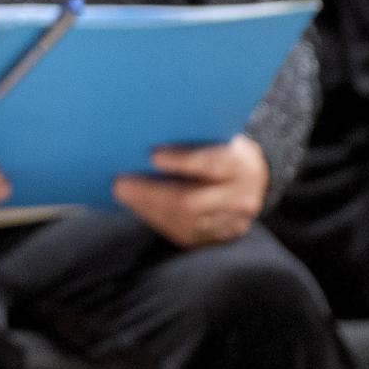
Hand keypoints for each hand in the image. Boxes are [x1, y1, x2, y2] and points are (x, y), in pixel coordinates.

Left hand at [113, 133, 267, 248]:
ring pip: (183, 221)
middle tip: (120, 184)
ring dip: (147, 208)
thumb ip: (190, 135)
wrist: (249, 177)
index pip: (213, 164)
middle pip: (192, 201)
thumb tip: (145, 130)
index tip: (153, 156)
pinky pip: (183, 233)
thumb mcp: (215, 135)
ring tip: (123, 193)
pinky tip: (137, 206)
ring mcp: (233, 222)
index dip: (182, 161)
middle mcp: (242, 197)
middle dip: (151, 193)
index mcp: (243, 165)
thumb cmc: (219, 146)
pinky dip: (156, 218)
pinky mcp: (218, 238)